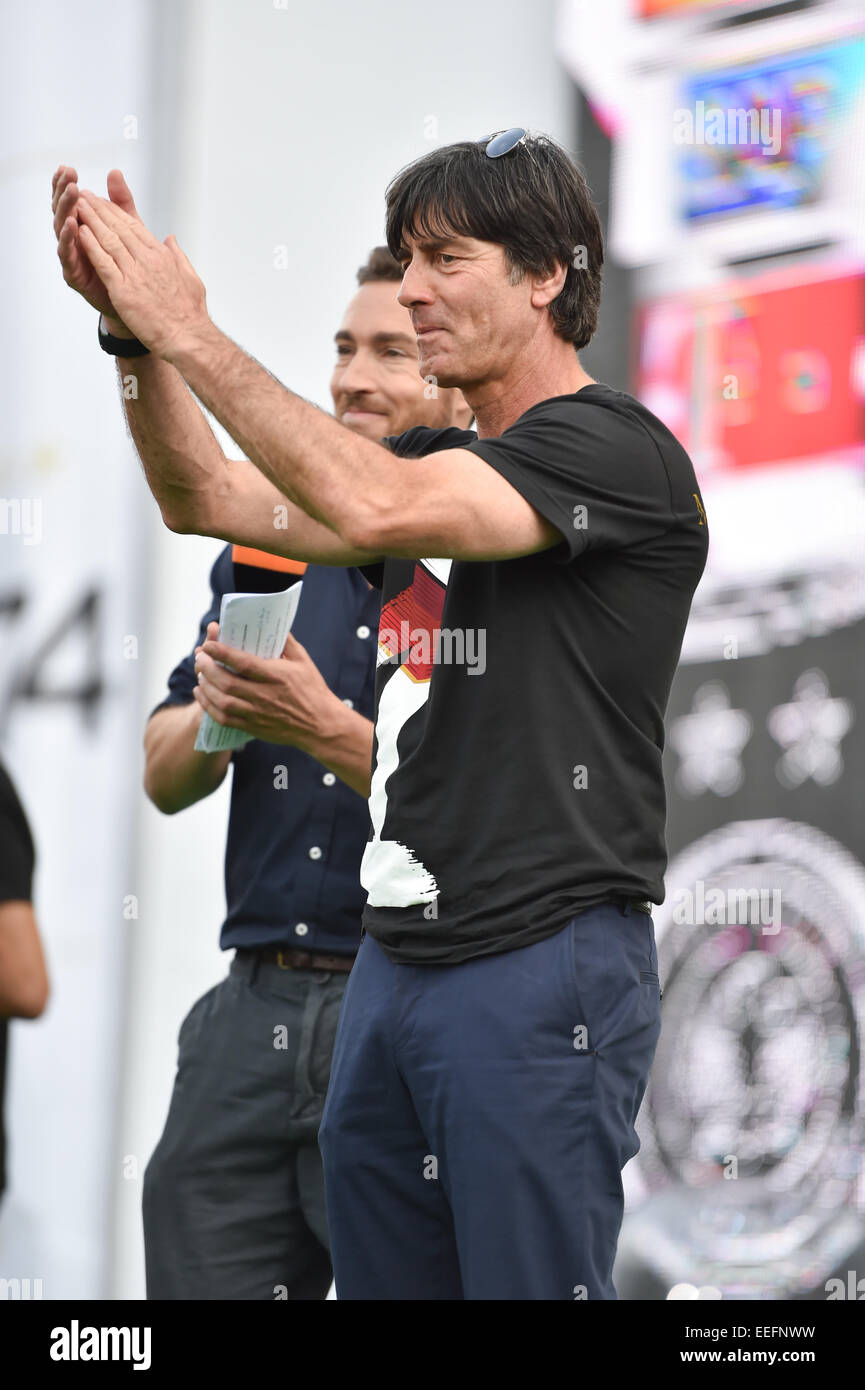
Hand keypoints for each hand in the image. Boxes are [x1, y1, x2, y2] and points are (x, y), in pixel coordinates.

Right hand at [52, 166, 138, 331]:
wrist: (137, 302)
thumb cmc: (130, 263)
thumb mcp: (128, 228)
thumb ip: (121, 202)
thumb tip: (114, 172)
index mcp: (84, 226)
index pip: (71, 201)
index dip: (66, 185)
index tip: (68, 169)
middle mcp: (74, 239)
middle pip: (63, 211)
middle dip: (64, 192)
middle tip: (68, 176)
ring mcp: (73, 257)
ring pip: (62, 230)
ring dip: (66, 211)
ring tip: (72, 196)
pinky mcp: (74, 275)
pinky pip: (68, 255)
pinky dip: (68, 240)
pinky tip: (72, 225)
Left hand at [75, 191, 210, 359]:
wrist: (187, 337)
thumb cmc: (191, 313)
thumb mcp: (191, 278)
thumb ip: (178, 256)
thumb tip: (171, 239)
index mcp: (162, 255)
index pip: (135, 227)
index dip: (116, 212)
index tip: (104, 202)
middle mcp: (148, 259)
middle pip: (119, 228)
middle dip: (100, 209)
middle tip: (85, 196)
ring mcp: (135, 274)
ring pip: (109, 240)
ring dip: (91, 221)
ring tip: (78, 207)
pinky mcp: (123, 290)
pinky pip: (103, 262)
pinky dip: (90, 245)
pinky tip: (80, 233)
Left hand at [192, 623, 338, 749]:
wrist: (320, 725)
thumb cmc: (312, 690)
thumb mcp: (303, 661)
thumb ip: (286, 642)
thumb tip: (272, 622)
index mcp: (276, 676)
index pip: (243, 663)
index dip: (222, 652)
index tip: (209, 644)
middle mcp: (265, 695)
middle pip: (227, 682)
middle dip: (207, 668)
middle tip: (199, 656)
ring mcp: (257, 713)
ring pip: (222, 700)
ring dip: (205, 686)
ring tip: (200, 673)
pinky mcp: (253, 727)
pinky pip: (224, 718)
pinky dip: (208, 705)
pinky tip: (202, 694)